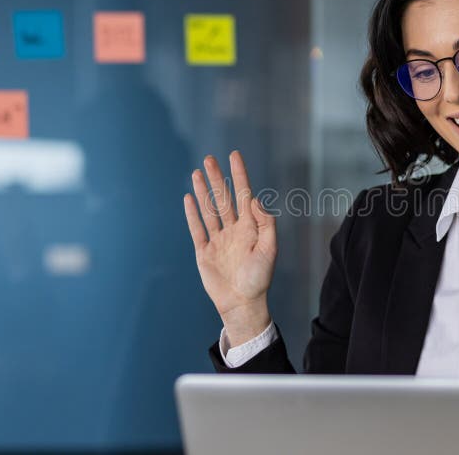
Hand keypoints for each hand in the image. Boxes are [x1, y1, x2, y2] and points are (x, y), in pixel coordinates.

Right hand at [183, 151, 275, 343]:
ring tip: (196, 172)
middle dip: (216, 177)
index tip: (234, 156)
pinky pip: (197, 228)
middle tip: (209, 158)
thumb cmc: (259, 278)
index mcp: (250, 227)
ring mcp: (218, 239)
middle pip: (223, 198)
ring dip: (203, 191)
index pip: (243, 194)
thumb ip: (266, 224)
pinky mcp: (204, 251)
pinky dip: (192, 213)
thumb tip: (255, 200)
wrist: (242, 303)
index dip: (239, 174)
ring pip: (209, 209)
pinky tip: (189, 198)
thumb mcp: (269, 250)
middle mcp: (233, 229)